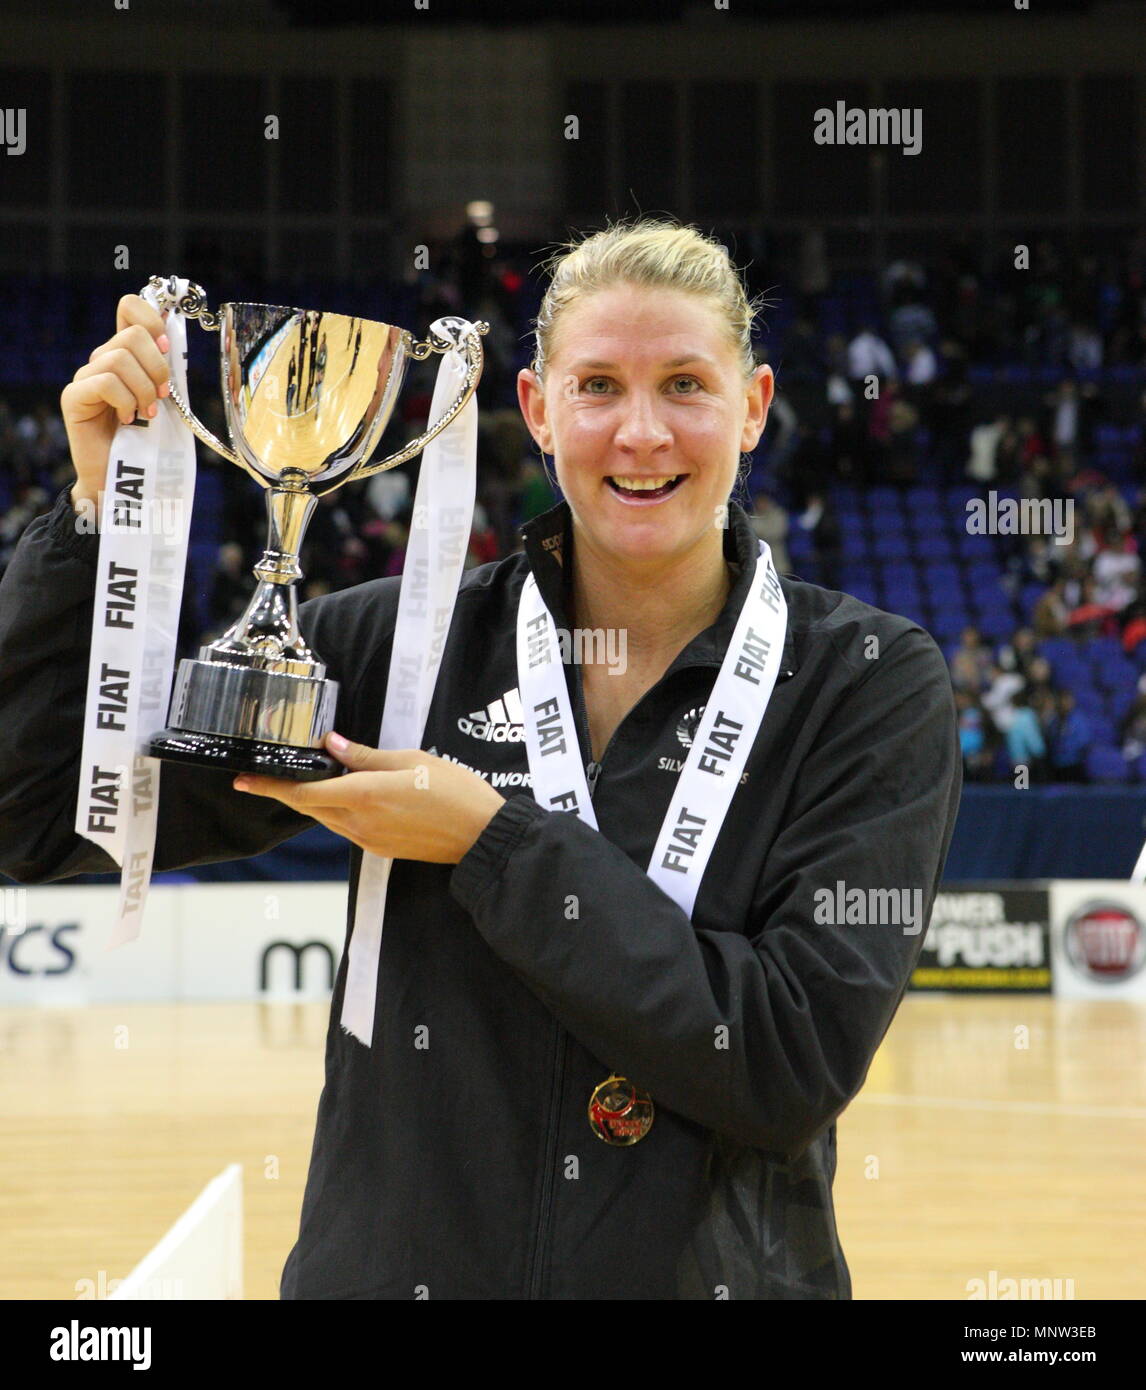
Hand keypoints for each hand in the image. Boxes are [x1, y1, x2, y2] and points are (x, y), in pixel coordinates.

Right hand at [60, 293, 171, 512]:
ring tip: (146, 413)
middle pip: (133, 335)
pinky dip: (124, 401)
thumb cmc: (147, 440)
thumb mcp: (163, 399)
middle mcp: (102, 360)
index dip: (152, 321)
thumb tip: (173, 342)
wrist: (120, 476)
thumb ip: (165, 371)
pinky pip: (105, 381)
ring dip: (142, 388)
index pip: (129, 308)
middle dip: (158, 367)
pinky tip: (127, 419)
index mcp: (125, 354)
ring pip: (120, 357)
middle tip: (161, 396)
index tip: (167, 350)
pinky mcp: (74, 396)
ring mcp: (86, 377)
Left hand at [232, 732, 507, 864]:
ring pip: (327, 818)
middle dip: (284, 792)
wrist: (481, 837)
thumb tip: (332, 744)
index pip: (304, 792)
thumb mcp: (412, 761)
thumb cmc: (455, 792)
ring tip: (305, 780)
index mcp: (364, 796)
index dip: (270, 787)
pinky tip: (344, 796)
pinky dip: (336, 810)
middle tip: (261, 776)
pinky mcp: (381, 847)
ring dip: (312, 800)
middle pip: (309, 807)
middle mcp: (359, 822)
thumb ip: (367, 756)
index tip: (243, 780)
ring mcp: (369, 839)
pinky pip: (346, 827)